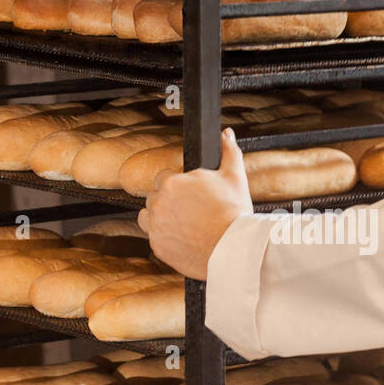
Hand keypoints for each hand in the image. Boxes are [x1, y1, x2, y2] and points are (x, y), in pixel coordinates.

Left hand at [138, 128, 252, 279]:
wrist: (233, 249)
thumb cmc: (234, 214)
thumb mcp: (235, 177)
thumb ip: (228, 152)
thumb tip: (226, 135)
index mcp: (172, 183)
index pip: (163, 177)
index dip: (177, 184)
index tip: (189, 193)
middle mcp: (159, 204)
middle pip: (155, 196)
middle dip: (169, 200)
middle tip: (189, 208)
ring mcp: (156, 226)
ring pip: (147, 216)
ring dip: (159, 217)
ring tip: (181, 222)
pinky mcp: (158, 246)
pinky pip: (154, 237)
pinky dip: (165, 237)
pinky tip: (182, 237)